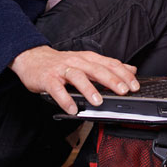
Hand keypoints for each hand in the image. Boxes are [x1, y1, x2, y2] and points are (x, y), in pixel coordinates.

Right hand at [10, 45, 138, 114]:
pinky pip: (57, 89)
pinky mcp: (48, 79)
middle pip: (97, 69)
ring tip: (98, 101)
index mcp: (88, 58)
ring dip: (89, 89)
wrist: (32, 58)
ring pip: (78, 77)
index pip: (109, 64)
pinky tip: (72, 109)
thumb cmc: (62, 63)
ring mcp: (62, 70)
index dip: (123, 74)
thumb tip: (131, 69)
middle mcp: (77, 62)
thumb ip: (108, 66)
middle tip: (123, 91)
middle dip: (111, 80)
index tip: (134, 85)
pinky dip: (65, 99)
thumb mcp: (87, 61)